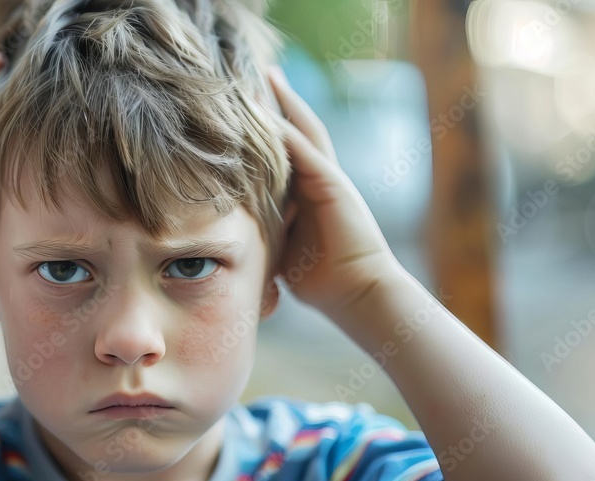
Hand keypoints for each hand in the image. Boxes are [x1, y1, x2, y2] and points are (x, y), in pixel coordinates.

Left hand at [267, 66, 405, 317]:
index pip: (288, 152)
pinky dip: (288, 131)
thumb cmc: (323, 281)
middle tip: (262, 73)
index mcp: (311, 194)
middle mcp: (321, 180)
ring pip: (304, 131)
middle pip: (299, 130)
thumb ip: (267, 233)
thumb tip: (236, 235)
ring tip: (268, 76)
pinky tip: (270, 113)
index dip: (271, 128)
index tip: (250, 107)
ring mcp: (329, 179)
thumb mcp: (284, 250)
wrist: (358, 294)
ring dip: (286, 103)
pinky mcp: (333, 185)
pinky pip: (306, 152)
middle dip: (281, 102)